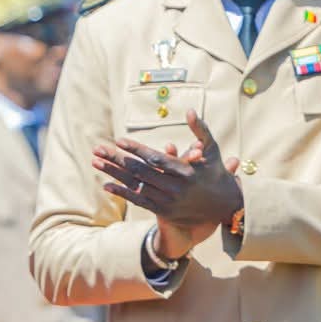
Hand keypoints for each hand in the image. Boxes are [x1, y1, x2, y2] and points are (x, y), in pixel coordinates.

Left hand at [92, 112, 243, 258]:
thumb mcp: (213, 151)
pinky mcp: (163, 210)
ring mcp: (168, 201)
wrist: (224, 207)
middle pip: (140, 171)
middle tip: (99, 149)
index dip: (137, 150)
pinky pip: (138, 201)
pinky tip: (106, 185)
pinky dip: (122, 193)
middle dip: (117, 159)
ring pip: (136, 185)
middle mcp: (175, 187)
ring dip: (114, 174)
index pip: (156, 159)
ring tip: (96, 162)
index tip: (119, 141)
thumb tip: (190, 110)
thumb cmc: (216, 173)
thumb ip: (200, 130)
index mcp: (186, 171)